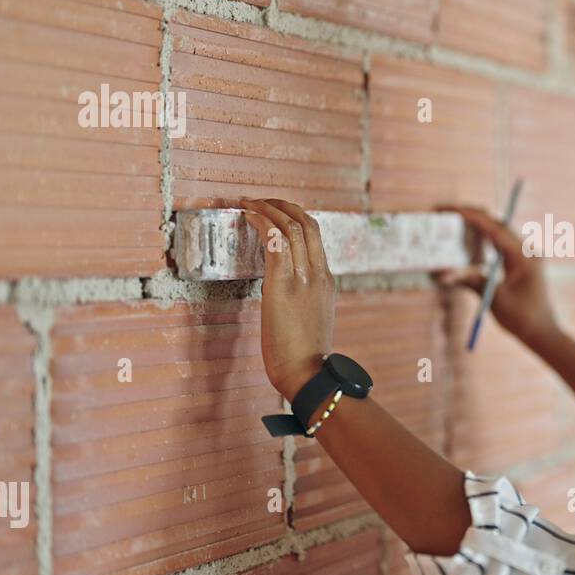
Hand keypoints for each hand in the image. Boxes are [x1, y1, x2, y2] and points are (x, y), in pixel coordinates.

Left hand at [239, 198, 335, 400]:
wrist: (308, 373)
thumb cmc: (305, 356)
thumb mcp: (313, 319)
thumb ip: (306, 300)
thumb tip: (288, 296)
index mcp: (327, 281)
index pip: (315, 236)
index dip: (295, 217)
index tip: (276, 212)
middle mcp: (319, 274)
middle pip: (307, 223)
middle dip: (282, 205)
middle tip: (260, 200)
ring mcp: (304, 278)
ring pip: (291, 226)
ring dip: (268, 208)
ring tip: (248, 203)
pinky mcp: (284, 285)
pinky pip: (275, 242)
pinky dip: (261, 223)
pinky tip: (247, 217)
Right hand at [434, 205, 559, 349]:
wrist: (543, 334)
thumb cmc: (522, 319)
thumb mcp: (494, 299)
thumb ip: (471, 281)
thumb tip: (443, 274)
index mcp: (523, 256)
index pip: (495, 228)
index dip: (472, 216)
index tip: (453, 209)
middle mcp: (527, 251)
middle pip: (497, 224)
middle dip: (472, 215)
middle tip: (447, 211)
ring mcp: (526, 255)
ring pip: (499, 231)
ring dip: (478, 225)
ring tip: (454, 220)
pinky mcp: (522, 263)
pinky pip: (501, 243)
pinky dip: (484, 239)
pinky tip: (469, 238)